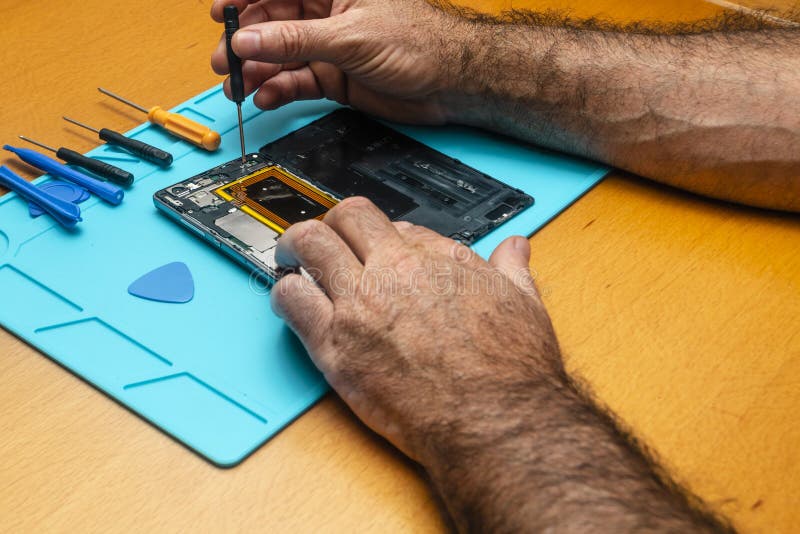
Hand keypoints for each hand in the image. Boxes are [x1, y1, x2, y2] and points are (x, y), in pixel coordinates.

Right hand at [210, 0, 471, 123]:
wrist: (451, 83)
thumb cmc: (419, 43)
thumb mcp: (349, 37)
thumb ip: (295, 39)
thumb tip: (250, 39)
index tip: (221, 13)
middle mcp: (327, 13)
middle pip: (272, 22)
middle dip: (246, 42)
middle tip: (225, 61)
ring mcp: (329, 46)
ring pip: (281, 55)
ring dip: (258, 70)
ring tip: (237, 86)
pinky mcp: (335, 77)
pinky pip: (298, 81)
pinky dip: (280, 90)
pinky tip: (265, 96)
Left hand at [270, 197, 563, 461]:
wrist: (493, 420)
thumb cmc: (510, 370)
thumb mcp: (523, 304)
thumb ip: (511, 269)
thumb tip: (514, 249)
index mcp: (434, 260)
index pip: (393, 223)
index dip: (382, 233)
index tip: (378, 248)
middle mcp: (392, 274)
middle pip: (344, 218)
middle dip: (332, 223)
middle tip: (325, 238)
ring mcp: (359, 307)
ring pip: (308, 246)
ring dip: (297, 247)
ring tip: (294, 259)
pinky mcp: (335, 347)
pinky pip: (291, 300)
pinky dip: (285, 293)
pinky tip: (291, 300)